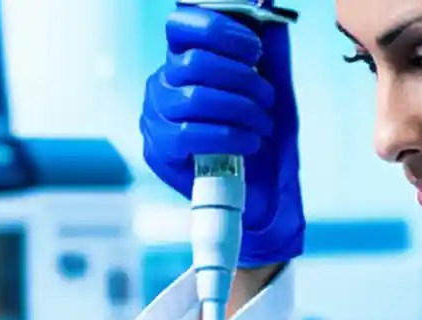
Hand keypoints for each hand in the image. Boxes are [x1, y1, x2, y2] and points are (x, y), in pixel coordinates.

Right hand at [141, 3, 306, 267]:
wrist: (246, 191)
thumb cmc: (247, 132)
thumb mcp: (251, 89)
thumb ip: (248, 60)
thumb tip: (266, 33)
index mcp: (177, 60)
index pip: (180, 27)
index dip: (219, 32)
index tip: (253, 51)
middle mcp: (159, 85)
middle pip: (194, 62)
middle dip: (241, 77)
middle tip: (267, 97)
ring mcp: (154, 118)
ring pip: (195, 97)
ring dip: (240, 109)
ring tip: (263, 123)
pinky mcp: (158, 150)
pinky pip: (191, 134)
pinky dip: (229, 136)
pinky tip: (249, 141)